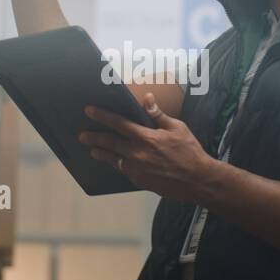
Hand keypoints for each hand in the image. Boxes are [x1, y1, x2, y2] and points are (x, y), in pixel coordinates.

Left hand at [78, 93, 218, 202]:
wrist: (197, 180)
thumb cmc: (190, 151)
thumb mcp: (177, 128)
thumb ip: (158, 114)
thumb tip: (147, 98)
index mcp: (146, 137)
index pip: (118, 123)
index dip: (102, 116)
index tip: (89, 111)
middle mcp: (137, 153)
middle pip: (109, 143)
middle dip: (94, 138)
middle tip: (82, 136)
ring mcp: (137, 169)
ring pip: (113, 159)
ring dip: (101, 154)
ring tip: (93, 151)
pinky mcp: (139, 181)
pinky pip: (123, 170)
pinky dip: (117, 164)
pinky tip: (114, 162)